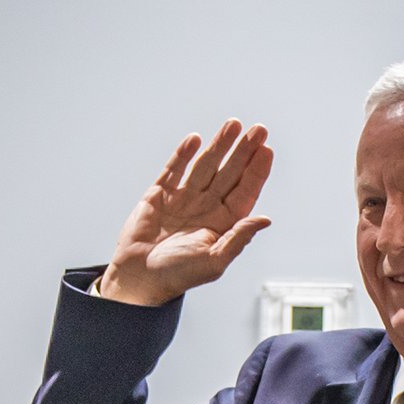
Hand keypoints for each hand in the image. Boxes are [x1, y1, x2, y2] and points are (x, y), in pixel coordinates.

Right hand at [99, 120, 273, 306]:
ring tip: (233, 124)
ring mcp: (183, 198)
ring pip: (205, 165)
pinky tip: (195, 140)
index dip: (256, 171)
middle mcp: (206, 206)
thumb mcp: (214, 262)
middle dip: (243, 150)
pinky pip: (173, 169)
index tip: (266, 150)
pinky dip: (183, 154)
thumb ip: (238, 238)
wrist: (138, 279)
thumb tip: (265, 219)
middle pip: (229, 172)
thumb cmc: (177, 276)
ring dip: (219, 145)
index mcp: (222, 223)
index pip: (245, 191)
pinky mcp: (159, 195)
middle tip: (258, 129)